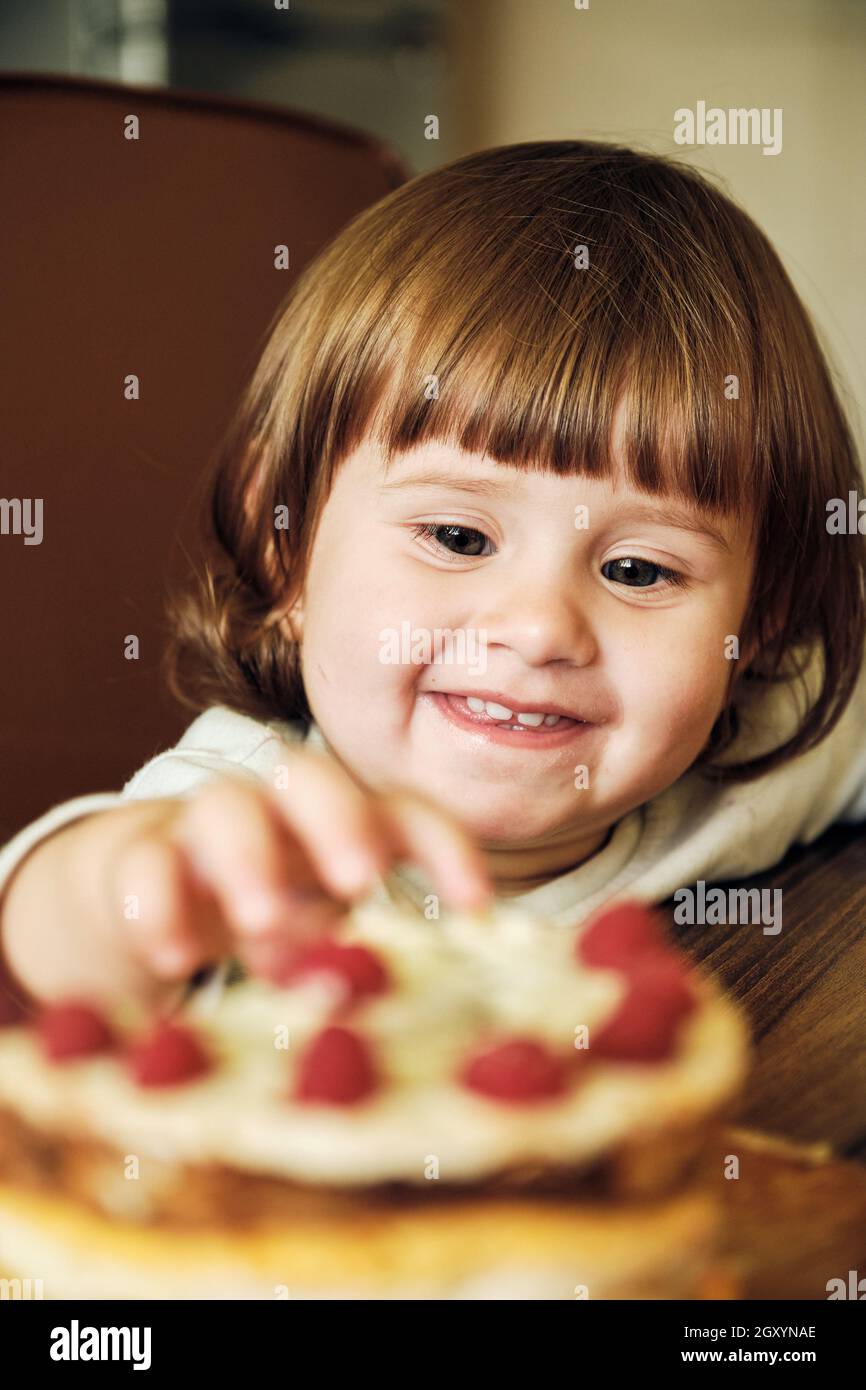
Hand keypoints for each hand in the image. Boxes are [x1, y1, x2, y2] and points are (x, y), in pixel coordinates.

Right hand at [110, 745, 493, 987]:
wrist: (155, 894)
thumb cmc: (274, 915)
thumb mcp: (324, 937)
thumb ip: (359, 960)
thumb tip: (401, 1008)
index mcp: (344, 825)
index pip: (404, 814)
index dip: (445, 850)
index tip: (476, 908)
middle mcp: (279, 811)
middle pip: (311, 779)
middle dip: (340, 822)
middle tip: (358, 881)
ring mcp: (207, 827)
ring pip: (225, 807)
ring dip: (249, 860)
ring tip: (261, 926)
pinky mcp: (143, 857)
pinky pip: (146, 863)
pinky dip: (157, 905)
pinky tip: (172, 960)